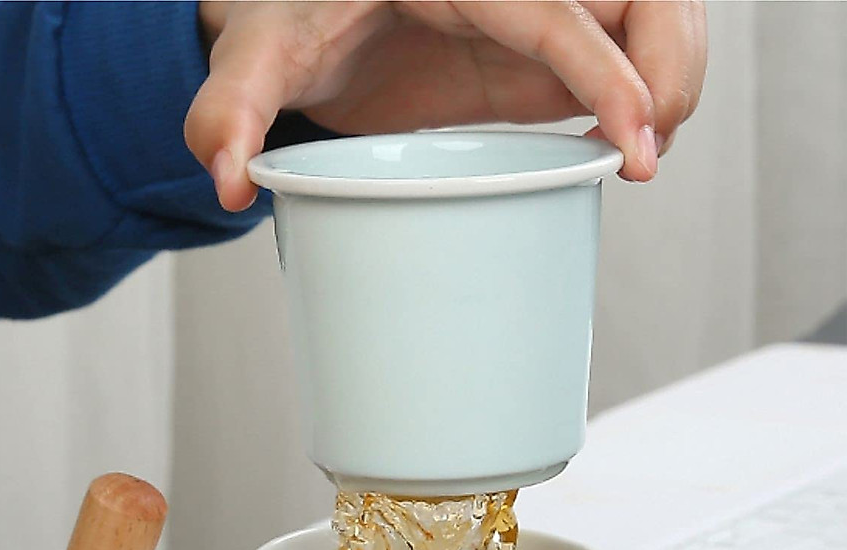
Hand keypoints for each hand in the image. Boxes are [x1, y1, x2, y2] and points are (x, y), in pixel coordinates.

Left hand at [188, 1, 706, 209]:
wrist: (295, 19)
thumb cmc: (282, 22)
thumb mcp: (252, 58)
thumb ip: (230, 111)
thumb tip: (233, 182)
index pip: (558, 9)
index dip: (610, 73)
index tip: (638, 141)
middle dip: (668, 65)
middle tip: (645, 155)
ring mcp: (527, 10)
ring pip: (643, 13)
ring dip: (669, 76)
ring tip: (640, 154)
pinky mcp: (531, 43)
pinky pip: (613, 50)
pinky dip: (638, 91)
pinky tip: (621, 142)